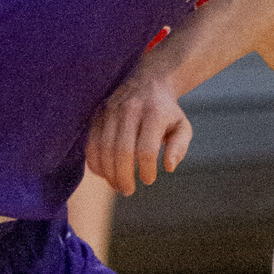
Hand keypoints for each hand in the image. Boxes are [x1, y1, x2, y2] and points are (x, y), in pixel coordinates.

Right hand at [85, 74, 192, 195]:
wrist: (149, 83)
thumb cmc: (167, 113)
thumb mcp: (182, 127)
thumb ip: (179, 146)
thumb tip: (168, 167)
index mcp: (155, 113)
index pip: (146, 149)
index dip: (146, 169)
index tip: (148, 180)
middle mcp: (130, 110)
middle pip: (121, 150)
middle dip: (123, 176)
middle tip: (128, 190)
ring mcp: (111, 111)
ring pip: (103, 148)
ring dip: (108, 173)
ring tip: (117, 185)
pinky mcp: (97, 114)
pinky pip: (91, 143)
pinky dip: (95, 163)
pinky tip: (105, 174)